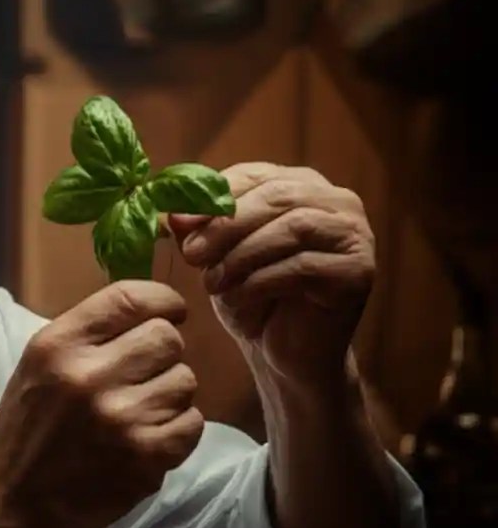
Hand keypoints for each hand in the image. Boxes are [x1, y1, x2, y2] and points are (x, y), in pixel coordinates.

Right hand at [0, 281, 203, 527]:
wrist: (17, 508)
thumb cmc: (25, 434)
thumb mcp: (37, 369)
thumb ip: (87, 338)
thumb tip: (153, 312)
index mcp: (57, 346)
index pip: (130, 298)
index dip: (163, 301)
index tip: (171, 312)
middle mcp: (89, 375)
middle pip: (167, 338)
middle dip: (163, 354)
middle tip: (144, 376)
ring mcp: (121, 418)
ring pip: (185, 381)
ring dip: (170, 395)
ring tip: (140, 413)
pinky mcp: (146, 456)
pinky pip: (193, 423)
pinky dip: (178, 430)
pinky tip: (148, 439)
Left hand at [168, 163, 374, 386]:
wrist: (285, 352)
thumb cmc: (251, 296)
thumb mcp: (217, 256)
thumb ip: (198, 229)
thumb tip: (169, 211)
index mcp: (300, 185)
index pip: (254, 175)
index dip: (213, 196)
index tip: (177, 221)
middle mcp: (336, 201)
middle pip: (276, 197)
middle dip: (226, 225)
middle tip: (191, 254)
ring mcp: (354, 234)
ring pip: (292, 229)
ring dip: (242, 256)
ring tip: (211, 283)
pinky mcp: (359, 269)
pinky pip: (303, 266)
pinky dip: (261, 281)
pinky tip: (237, 298)